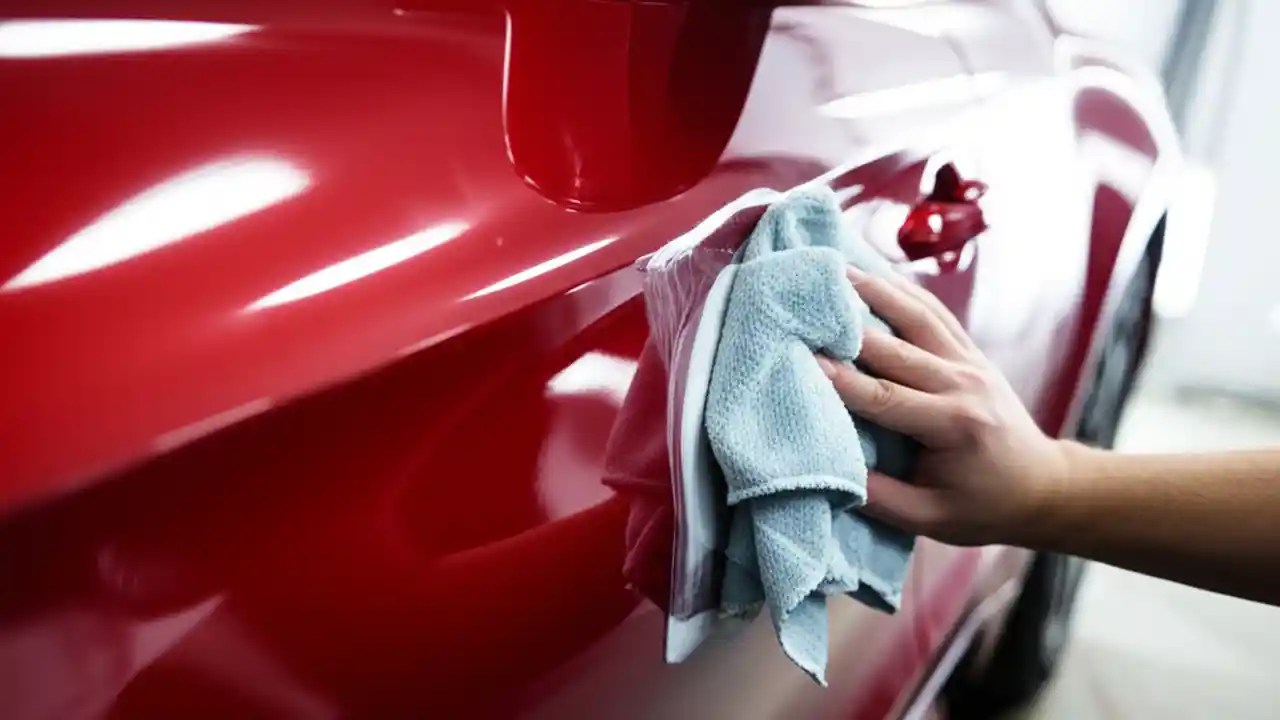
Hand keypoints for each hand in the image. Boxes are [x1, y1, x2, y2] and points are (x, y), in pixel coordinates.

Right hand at [817, 267, 1071, 545]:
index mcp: (953, 426)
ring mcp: (970, 362)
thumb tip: (826, 469)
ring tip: (835, 269)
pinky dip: (902, 290)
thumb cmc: (982, 507)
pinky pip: (934, 312)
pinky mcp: (970, 351)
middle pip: (895, 348)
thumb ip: (879, 496)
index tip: (803, 357)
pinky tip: (872, 274)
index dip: (842, 379)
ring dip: (876, 290)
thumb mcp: (930, 519)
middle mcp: (963, 384)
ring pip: (917, 316)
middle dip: (847, 326)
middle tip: (805, 304)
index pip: (886, 397)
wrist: (1042, 486)